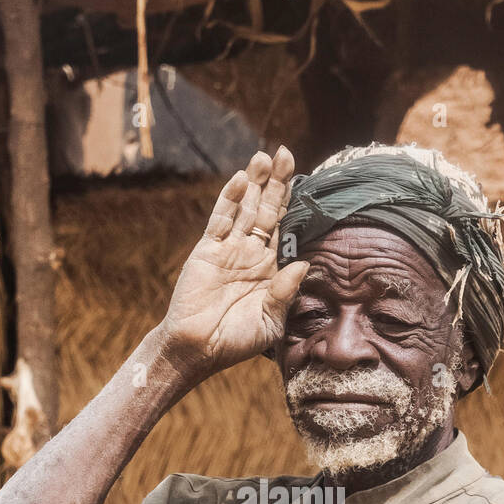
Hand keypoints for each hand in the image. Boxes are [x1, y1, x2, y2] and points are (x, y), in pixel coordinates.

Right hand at [154, 146, 309, 380]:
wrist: (197, 349)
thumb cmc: (236, 341)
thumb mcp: (271, 321)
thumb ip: (285, 292)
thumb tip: (303, 262)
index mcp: (272, 270)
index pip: (286, 230)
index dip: (294, 205)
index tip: (306, 180)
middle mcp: (253, 254)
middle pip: (267, 211)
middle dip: (276, 183)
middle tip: (285, 153)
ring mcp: (230, 249)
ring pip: (245, 208)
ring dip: (254, 182)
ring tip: (264, 156)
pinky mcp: (208, 249)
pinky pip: (221, 219)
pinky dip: (230, 199)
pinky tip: (240, 179)